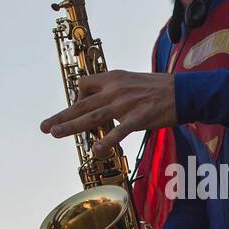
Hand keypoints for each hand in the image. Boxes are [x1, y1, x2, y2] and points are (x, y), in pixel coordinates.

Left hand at [40, 70, 176, 154]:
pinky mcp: (138, 118)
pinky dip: (105, 141)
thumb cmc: (160, 89)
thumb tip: (102, 103)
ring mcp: (125, 104)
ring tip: (54, 133)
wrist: (184, 91)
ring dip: (71, 126)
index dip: (77, 97)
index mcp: (113, 78)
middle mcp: (115, 89)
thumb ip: (115, 90)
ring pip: (92, 117)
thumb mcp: (132, 81)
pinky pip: (118, 131)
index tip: (78, 108)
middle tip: (44, 127)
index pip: (84, 85)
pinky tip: (94, 150)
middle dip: (61, 116)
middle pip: (81, 104)